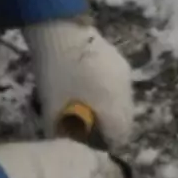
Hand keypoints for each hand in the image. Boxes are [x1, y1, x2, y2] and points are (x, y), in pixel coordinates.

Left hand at [23, 18, 135, 150]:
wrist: (59, 31)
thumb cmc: (55, 74)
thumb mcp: (51, 110)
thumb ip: (63, 133)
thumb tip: (68, 146)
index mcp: (114, 107)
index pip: (120, 137)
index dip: (105, 144)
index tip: (89, 141)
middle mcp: (126, 93)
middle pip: (125, 121)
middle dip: (109, 127)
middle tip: (87, 125)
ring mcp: (125, 75)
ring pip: (123, 102)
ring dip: (110, 109)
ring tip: (88, 104)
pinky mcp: (120, 61)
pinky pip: (119, 86)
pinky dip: (109, 92)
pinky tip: (89, 85)